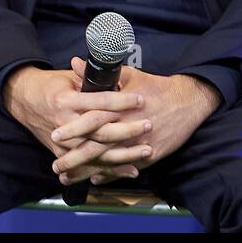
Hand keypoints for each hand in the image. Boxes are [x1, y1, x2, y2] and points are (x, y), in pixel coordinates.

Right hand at [3, 64, 153, 185]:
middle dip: (127, 130)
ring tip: (147, 151)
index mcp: (67, 100)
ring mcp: (63, 142)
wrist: (22, 100)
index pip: (99, 102)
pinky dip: (111, 170)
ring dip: (124, 154)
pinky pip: (90, 165)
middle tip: (148, 125)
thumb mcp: (67, 77)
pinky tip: (131, 170)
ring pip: (98, 152)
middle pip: (100, 131)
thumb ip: (89, 79)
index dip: (121, 101)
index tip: (140, 99)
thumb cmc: (49, 85)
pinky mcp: (62, 154)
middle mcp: (65, 123)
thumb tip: (114, 76)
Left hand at [47, 58, 220, 187]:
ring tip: (67, 178)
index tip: (54, 135)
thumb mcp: (128, 75)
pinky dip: (110, 174)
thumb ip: (99, 73)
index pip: (92, 119)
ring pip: (108, 161)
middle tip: (56, 165)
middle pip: (97, 146)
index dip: (73, 128)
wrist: (187, 102)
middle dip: (75, 157)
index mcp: (120, 108)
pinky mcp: (149, 155)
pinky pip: (126, 167)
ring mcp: (138, 144)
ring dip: (87, 171)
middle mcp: (128, 128)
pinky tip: (95, 179)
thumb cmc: (155, 87)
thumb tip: (75, 62)